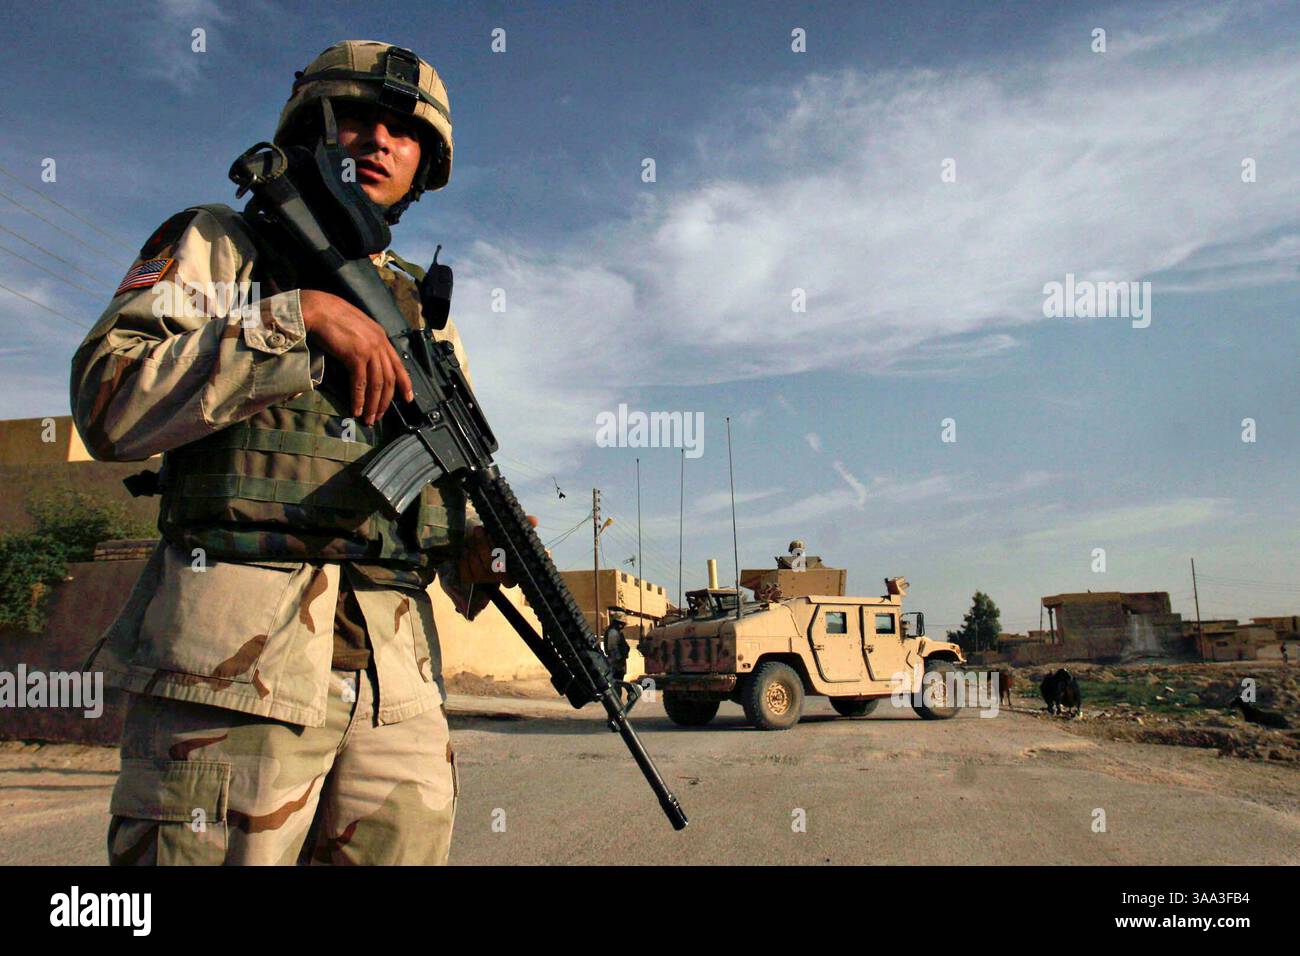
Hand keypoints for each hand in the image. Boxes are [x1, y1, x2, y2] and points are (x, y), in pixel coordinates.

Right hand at [300, 289, 413, 424]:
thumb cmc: (331, 318)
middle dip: (385, 401)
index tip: (408, 399)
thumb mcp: (357, 329)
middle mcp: (380, 343)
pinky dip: (358, 399)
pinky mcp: (356, 355)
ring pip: (377, 384)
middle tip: (378, 416)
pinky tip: (356, 409)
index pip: (398, 364)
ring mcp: (369, 349)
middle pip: (388, 379)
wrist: (318, 309)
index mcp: (381, 337)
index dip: (404, 384)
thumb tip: (366, 362)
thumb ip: (366, 343)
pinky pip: (360, 383)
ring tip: (368, 418)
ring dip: (373, 404)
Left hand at [457, 516, 538, 585]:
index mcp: (513, 573)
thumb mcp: (511, 535)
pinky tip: (466, 548)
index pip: (509, 578)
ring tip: (475, 534)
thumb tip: (534, 520)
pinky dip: (464, 556)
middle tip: (480, 529)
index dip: (503, 561)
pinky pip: (464, 569)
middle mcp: (498, 580)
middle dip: (484, 545)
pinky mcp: (468, 578)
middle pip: (491, 566)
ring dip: (474, 547)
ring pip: (477, 565)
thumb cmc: (499, 541)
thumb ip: (523, 528)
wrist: (480, 546)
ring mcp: (482, 579)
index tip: (499, 545)